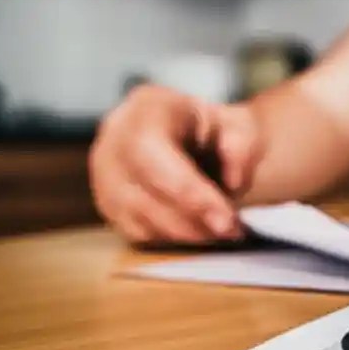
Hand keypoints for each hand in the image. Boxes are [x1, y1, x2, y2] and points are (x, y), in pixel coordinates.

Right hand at [89, 85, 264, 244]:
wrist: (194, 140)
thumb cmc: (213, 131)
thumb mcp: (239, 125)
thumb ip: (243, 145)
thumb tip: (234, 180)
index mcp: (145, 109)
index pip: (151, 151)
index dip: (187, 191)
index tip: (226, 218)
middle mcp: (114, 140)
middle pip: (141, 191)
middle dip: (191, 220)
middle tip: (232, 231)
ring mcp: (105, 175)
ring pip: (139, 219)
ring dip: (186, 234)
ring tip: (224, 232)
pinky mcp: (110, 206)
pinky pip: (139, 233)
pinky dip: (174, 240)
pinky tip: (202, 233)